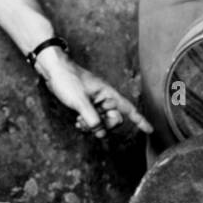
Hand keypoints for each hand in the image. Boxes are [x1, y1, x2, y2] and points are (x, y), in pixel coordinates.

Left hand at [36, 52, 153, 137]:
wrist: (53, 69)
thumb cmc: (68, 80)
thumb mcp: (80, 101)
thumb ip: (92, 119)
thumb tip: (101, 133)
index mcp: (108, 94)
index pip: (129, 109)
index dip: (140, 120)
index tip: (150, 130)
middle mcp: (104, 99)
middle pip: (113, 120)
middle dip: (103, 125)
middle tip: (88, 120)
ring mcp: (95, 103)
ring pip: (101, 123)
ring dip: (92, 126)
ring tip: (79, 120)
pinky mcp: (86, 105)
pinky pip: (92, 121)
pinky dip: (87, 125)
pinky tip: (78, 122)